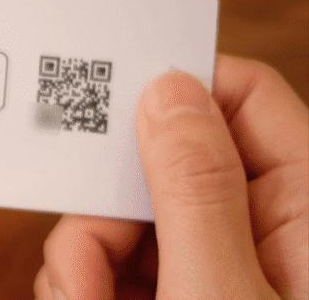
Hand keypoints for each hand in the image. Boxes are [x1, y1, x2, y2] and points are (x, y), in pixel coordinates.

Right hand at [35, 55, 307, 298]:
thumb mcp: (218, 290)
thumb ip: (195, 188)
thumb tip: (166, 90)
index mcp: (303, 205)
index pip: (243, 96)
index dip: (172, 88)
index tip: (101, 100)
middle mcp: (261, 226)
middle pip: (158, 162)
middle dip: (101, 212)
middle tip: (82, 264)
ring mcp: (214, 261)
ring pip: (120, 214)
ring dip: (82, 258)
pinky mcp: (174, 289)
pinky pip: (106, 256)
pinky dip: (81, 282)